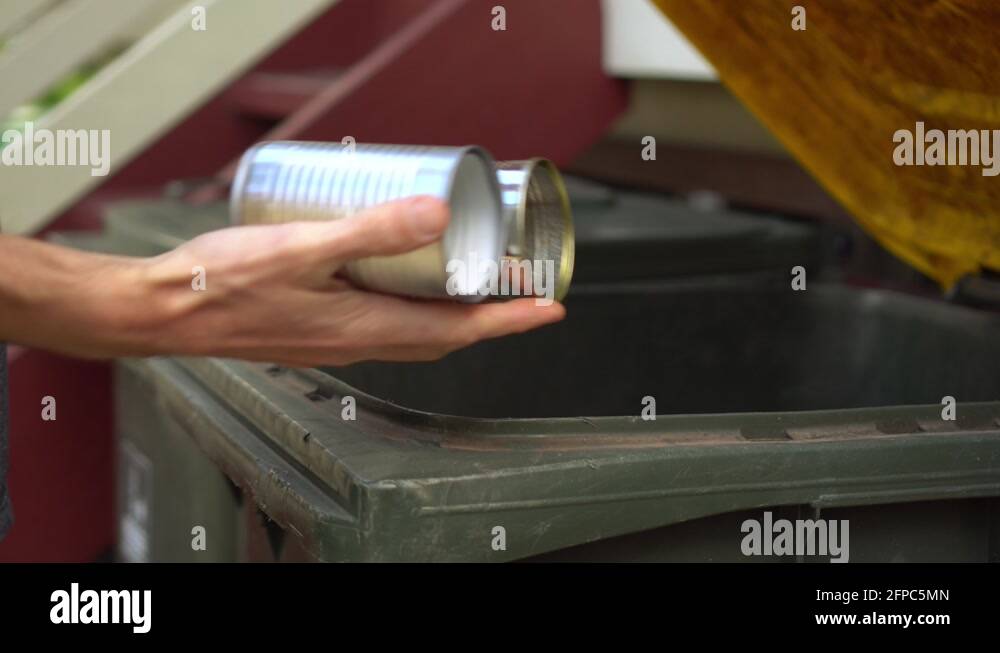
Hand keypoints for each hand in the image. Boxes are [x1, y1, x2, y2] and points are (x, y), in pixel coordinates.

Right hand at [101, 196, 563, 365]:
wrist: (162, 313)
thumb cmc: (220, 286)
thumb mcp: (300, 249)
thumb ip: (368, 232)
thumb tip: (436, 216)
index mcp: (363, 328)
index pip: (458, 330)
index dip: (509, 320)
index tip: (549, 308)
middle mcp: (357, 341)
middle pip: (445, 334)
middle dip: (492, 317)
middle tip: (524, 291)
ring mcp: (337, 338)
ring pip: (415, 329)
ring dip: (454, 311)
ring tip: (477, 280)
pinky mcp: (318, 327)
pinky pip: (384, 319)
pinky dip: (412, 302)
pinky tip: (402, 275)